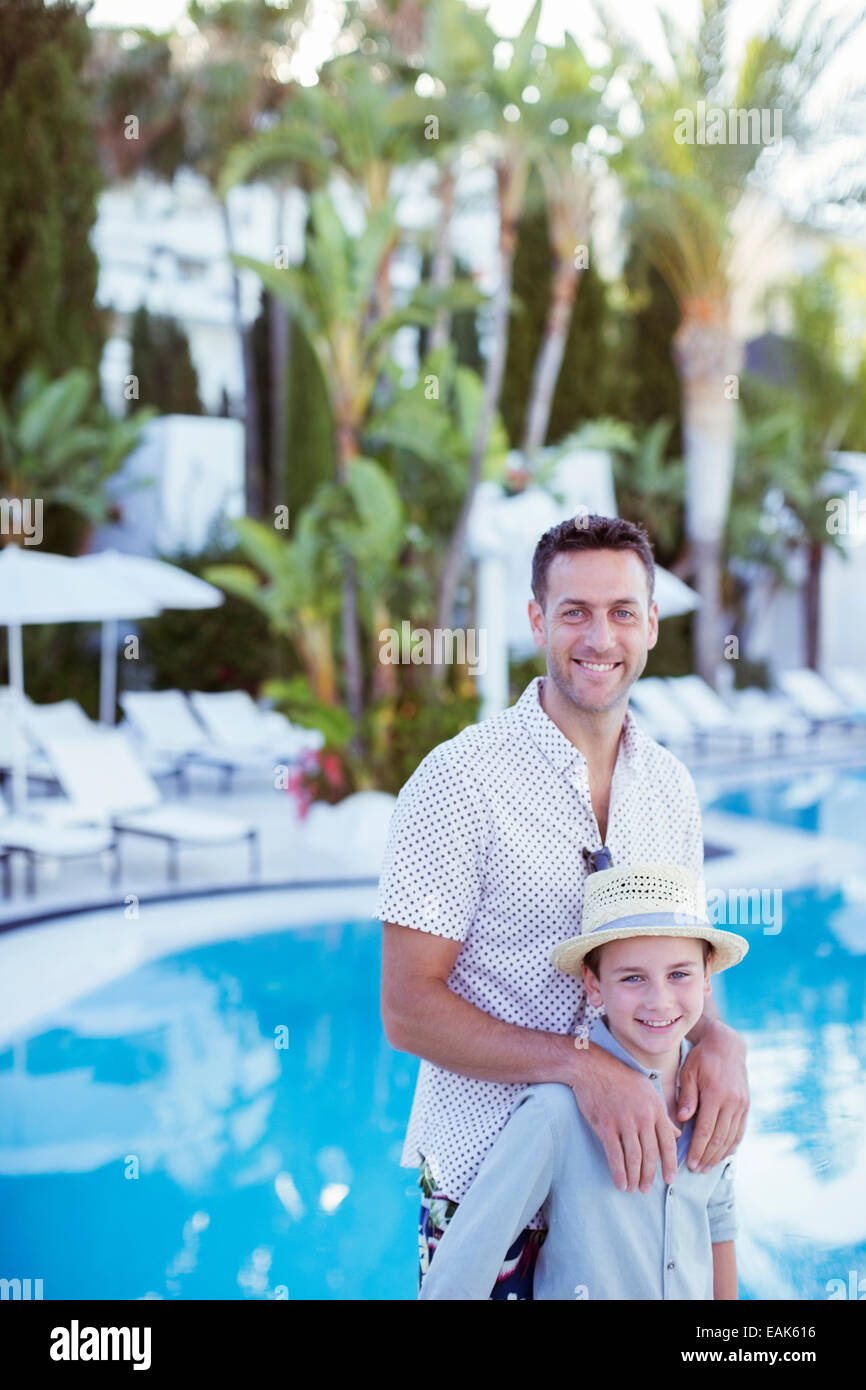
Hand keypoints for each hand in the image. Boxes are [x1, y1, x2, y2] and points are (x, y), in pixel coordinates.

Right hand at [570, 1043, 679, 1191]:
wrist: (592, 1068)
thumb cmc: (621, 1079)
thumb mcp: (647, 1091)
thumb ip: (662, 1114)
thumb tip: (676, 1134)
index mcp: (656, 1109)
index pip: (667, 1143)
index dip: (670, 1164)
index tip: (670, 1179)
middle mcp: (642, 1117)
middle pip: (651, 1154)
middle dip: (650, 1175)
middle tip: (647, 1189)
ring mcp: (624, 1122)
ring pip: (634, 1158)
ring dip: (635, 1177)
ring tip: (634, 1188)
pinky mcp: (606, 1126)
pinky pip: (615, 1155)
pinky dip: (619, 1172)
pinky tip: (621, 1183)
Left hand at [677, 1020, 748, 1171]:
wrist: (727, 1046)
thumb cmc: (702, 1059)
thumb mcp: (689, 1072)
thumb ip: (687, 1096)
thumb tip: (683, 1119)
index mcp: (716, 1095)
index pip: (706, 1130)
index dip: (697, 1149)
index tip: (689, 1163)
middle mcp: (732, 1103)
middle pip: (720, 1138)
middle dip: (707, 1157)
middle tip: (696, 1170)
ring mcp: (742, 1105)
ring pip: (731, 1138)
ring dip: (719, 1155)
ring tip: (707, 1167)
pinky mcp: (746, 1106)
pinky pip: (739, 1131)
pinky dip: (731, 1146)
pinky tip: (722, 1155)